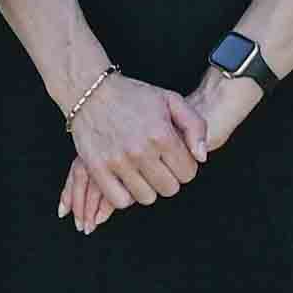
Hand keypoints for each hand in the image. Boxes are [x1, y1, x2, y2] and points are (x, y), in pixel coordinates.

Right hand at [57, 74, 205, 224]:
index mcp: (162, 134)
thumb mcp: (171, 100)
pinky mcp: (97, 169)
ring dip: (148, 187)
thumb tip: (202, 158)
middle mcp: (141, 150)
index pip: (188, 173)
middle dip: (168, 178)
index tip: (173, 156)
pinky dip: (126, 195)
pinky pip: (120, 201)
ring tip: (142, 170)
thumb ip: (196, 126)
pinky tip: (126, 179)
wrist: (91, 91)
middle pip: (170, 189)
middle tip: (158, 164)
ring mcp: (118, 161)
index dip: (184, 166)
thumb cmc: (134, 96)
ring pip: (147, 198)